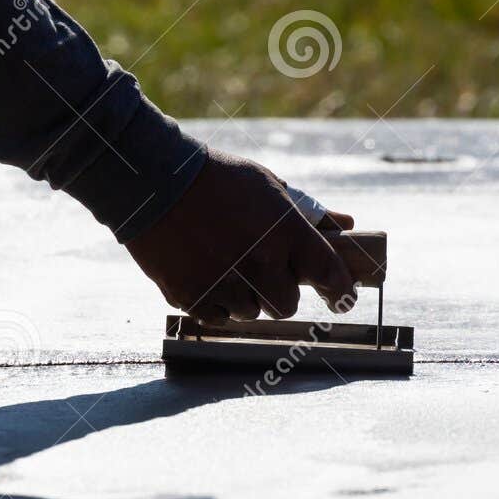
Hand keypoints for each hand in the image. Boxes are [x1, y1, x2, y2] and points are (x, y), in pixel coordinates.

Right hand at [125, 148, 356, 322]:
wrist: (152, 180)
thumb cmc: (215, 179)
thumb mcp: (267, 186)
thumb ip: (308, 213)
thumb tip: (346, 224)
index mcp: (284, 231)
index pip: (329, 275)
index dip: (339, 291)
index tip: (340, 299)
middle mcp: (259, 262)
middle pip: (287, 305)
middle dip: (281, 292)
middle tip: (265, 273)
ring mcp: (225, 284)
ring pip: (252, 312)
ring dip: (246, 296)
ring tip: (226, 264)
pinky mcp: (193, 298)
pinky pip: (219, 319)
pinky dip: (217, 303)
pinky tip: (206, 273)